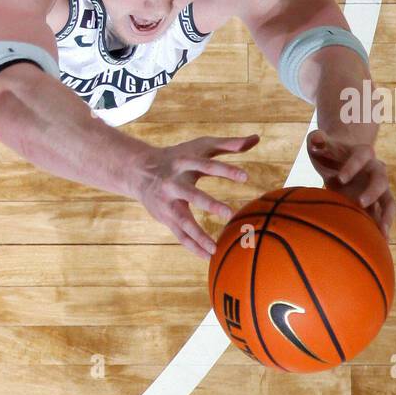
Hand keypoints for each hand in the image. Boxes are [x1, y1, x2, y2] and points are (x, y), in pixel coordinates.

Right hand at [135, 133, 259, 258]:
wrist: (140, 170)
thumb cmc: (179, 156)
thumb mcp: (200, 146)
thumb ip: (228, 144)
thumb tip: (256, 138)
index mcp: (184, 162)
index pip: (206, 165)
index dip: (225, 170)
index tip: (245, 177)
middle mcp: (173, 182)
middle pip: (191, 194)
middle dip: (208, 204)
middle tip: (229, 214)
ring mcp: (168, 202)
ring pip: (182, 220)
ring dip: (198, 235)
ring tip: (215, 248)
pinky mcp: (165, 217)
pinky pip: (179, 234)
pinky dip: (193, 246)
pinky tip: (209, 256)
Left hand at [307, 130, 395, 237]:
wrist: (340, 161)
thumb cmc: (328, 152)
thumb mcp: (319, 144)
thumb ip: (317, 140)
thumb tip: (316, 138)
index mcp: (363, 153)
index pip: (362, 156)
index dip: (352, 166)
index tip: (339, 178)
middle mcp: (375, 171)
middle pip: (381, 179)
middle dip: (373, 191)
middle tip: (360, 202)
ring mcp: (378, 190)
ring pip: (389, 202)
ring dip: (387, 216)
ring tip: (383, 233)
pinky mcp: (375, 205)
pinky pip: (383, 218)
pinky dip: (382, 230)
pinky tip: (379, 247)